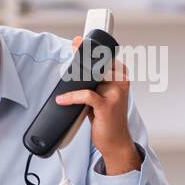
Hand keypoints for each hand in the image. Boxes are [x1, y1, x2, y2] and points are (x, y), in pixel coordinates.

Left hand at [54, 35, 141, 174]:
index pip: (105, 58)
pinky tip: (62, 100)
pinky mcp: (106, 106)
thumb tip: (73, 71)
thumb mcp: (101, 96)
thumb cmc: (107, 120)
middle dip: (81, 59)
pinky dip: (72, 97)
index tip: (77, 41)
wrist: (116, 142)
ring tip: (63, 79)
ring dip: (74, 79)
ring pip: (90, 77)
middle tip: (71, 48)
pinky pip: (86, 95)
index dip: (89, 50)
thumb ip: (93, 84)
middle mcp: (121, 82)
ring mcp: (115, 93)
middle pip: (97, 64)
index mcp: (121, 77)